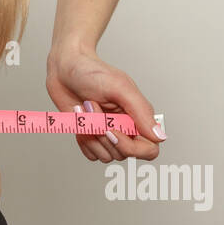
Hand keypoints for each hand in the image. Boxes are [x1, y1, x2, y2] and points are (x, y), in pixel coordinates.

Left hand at [45, 46, 161, 161]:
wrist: (64, 68)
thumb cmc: (92, 72)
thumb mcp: (120, 87)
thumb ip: (141, 111)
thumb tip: (159, 135)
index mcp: (138, 117)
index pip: (149, 149)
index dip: (131, 147)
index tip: (111, 130)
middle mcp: (125, 128)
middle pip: (123, 154)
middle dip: (103, 133)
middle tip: (93, 106)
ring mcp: (107, 134)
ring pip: (105, 156)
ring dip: (91, 134)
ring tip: (85, 109)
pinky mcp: (91, 137)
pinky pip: (91, 154)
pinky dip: (83, 139)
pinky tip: (80, 120)